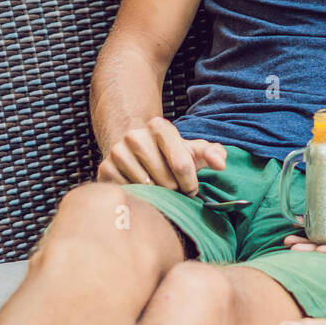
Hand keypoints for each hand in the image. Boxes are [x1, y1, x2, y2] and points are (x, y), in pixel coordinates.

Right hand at [95, 116, 226, 194]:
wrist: (134, 149)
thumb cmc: (169, 153)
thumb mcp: (191, 150)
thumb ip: (211, 153)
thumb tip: (220, 163)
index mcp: (159, 126)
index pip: (182, 164)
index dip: (190, 182)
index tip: (191, 189)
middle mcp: (135, 136)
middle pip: (166, 181)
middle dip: (175, 191)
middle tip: (174, 190)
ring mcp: (117, 152)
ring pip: (148, 190)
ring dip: (158, 196)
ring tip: (160, 189)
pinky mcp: (105, 169)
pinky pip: (130, 194)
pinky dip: (141, 197)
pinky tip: (144, 190)